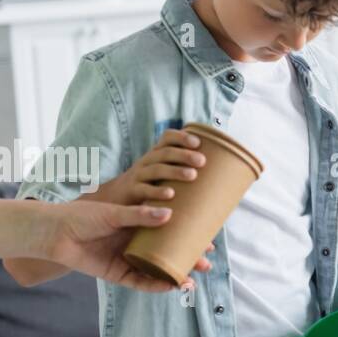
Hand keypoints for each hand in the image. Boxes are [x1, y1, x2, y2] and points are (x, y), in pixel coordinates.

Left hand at [42, 200, 214, 291]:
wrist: (54, 232)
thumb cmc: (82, 215)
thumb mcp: (114, 212)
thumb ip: (139, 215)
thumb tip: (169, 214)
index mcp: (138, 225)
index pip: (170, 232)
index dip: (189, 237)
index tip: (208, 239)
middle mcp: (137, 244)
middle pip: (169, 254)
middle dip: (188, 260)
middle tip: (207, 263)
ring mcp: (129, 260)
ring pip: (158, 271)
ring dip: (176, 276)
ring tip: (193, 279)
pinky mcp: (118, 275)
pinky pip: (141, 283)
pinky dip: (156, 285)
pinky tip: (171, 285)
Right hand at [83, 128, 205, 205]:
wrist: (116, 199)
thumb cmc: (149, 187)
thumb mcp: (163, 174)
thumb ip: (183, 171)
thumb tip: (220, 179)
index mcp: (156, 155)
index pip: (167, 138)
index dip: (181, 137)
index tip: (198, 143)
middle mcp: (147, 161)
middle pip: (164, 153)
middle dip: (184, 155)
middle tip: (202, 161)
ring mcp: (138, 175)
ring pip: (156, 169)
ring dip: (175, 170)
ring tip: (192, 175)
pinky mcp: (132, 192)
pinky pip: (144, 189)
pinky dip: (157, 191)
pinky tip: (171, 194)